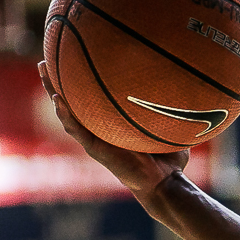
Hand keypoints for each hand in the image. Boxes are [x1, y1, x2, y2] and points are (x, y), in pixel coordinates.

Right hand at [37, 62, 187, 198]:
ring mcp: (95, 139)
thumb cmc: (170, 160)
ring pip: (68, 112)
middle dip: (59, 80)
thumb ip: (176, 109)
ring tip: (45, 71)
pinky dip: (67, 116)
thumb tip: (194, 87)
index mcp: (113, 124)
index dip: (82, 80)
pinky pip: (77, 131)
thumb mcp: (172, 128)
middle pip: (74, 100)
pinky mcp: (96, 150)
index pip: (94, 98)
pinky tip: (58, 101)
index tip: (73, 56)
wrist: (164, 184)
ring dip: (54, 91)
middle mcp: (100, 129)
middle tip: (47, 57)